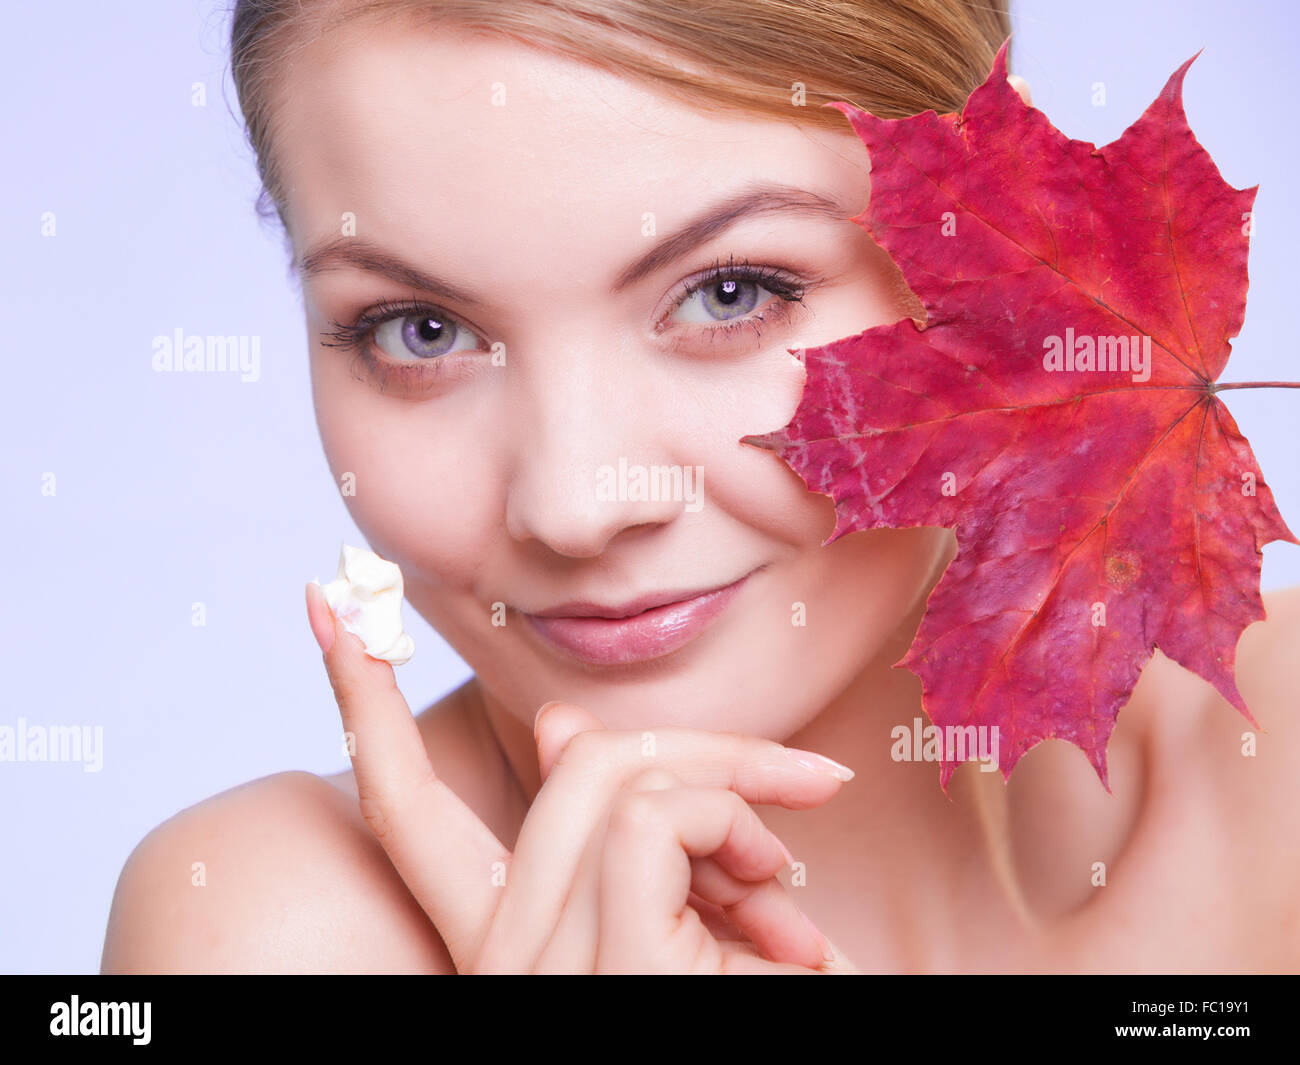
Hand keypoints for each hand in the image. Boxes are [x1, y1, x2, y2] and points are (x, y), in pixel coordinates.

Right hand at [307, 581, 853, 972]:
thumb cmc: (738, 1004)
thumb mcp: (678, 920)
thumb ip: (617, 829)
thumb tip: (551, 722)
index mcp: (500, 935)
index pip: (400, 804)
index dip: (359, 701)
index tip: (325, 604)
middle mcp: (500, 953)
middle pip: (573, 758)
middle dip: (702, 744)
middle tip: (813, 783)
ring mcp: (542, 967)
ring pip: (614, 773)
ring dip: (737, 803)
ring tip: (789, 895)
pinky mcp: (612, 968)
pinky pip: (655, 820)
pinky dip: (738, 834)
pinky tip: (791, 933)